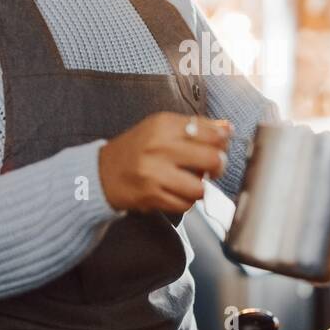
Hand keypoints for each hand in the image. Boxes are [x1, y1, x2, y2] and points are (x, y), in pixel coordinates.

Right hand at [98, 112, 231, 213]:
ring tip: (191, 181)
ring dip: (200, 187)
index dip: (223, 142)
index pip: (211, 133)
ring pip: (200, 187)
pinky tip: (177, 192)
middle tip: (212, 167)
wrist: (102, 173)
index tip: (220, 146)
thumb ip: (196, 126)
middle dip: (218, 166)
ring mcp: (154, 173)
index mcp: (164, 125)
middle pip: (212, 160)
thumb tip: (227, 128)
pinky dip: (186, 201)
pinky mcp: (151, 196)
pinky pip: (185, 204)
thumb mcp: (162, 128)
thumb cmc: (137, 148)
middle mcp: (159, 147)